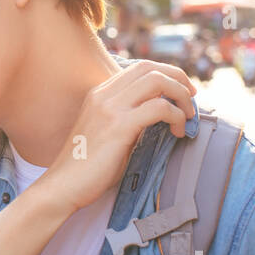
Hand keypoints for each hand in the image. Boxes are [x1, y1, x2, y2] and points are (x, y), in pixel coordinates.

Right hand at [37, 59, 195, 216]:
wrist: (63, 186)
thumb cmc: (87, 167)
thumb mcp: (107, 132)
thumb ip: (128, 118)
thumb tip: (159, 114)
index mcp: (100, 93)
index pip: (140, 67)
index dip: (167, 74)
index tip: (181, 92)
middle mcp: (104, 95)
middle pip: (150, 68)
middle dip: (179, 79)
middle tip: (192, 99)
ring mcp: (110, 108)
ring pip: (157, 82)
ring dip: (181, 97)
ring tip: (188, 117)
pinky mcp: (119, 127)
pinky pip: (159, 108)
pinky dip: (176, 116)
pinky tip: (177, 132)